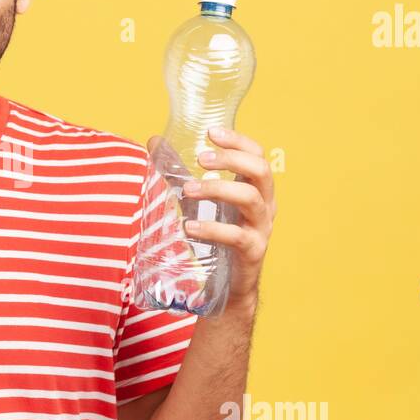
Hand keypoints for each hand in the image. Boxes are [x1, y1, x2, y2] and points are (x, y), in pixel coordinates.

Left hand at [165, 126, 275, 311]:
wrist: (228, 287)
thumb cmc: (216, 236)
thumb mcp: (199, 201)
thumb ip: (179, 172)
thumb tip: (154, 141)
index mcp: (255, 188)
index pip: (257, 155)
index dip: (238, 141)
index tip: (211, 132)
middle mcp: (265, 205)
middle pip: (261, 171)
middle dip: (231, 160)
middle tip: (200, 159)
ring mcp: (261, 229)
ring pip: (250, 199)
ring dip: (217, 190)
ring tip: (188, 190)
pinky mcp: (253, 252)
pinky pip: (237, 236)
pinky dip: (213, 228)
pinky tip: (191, 227)